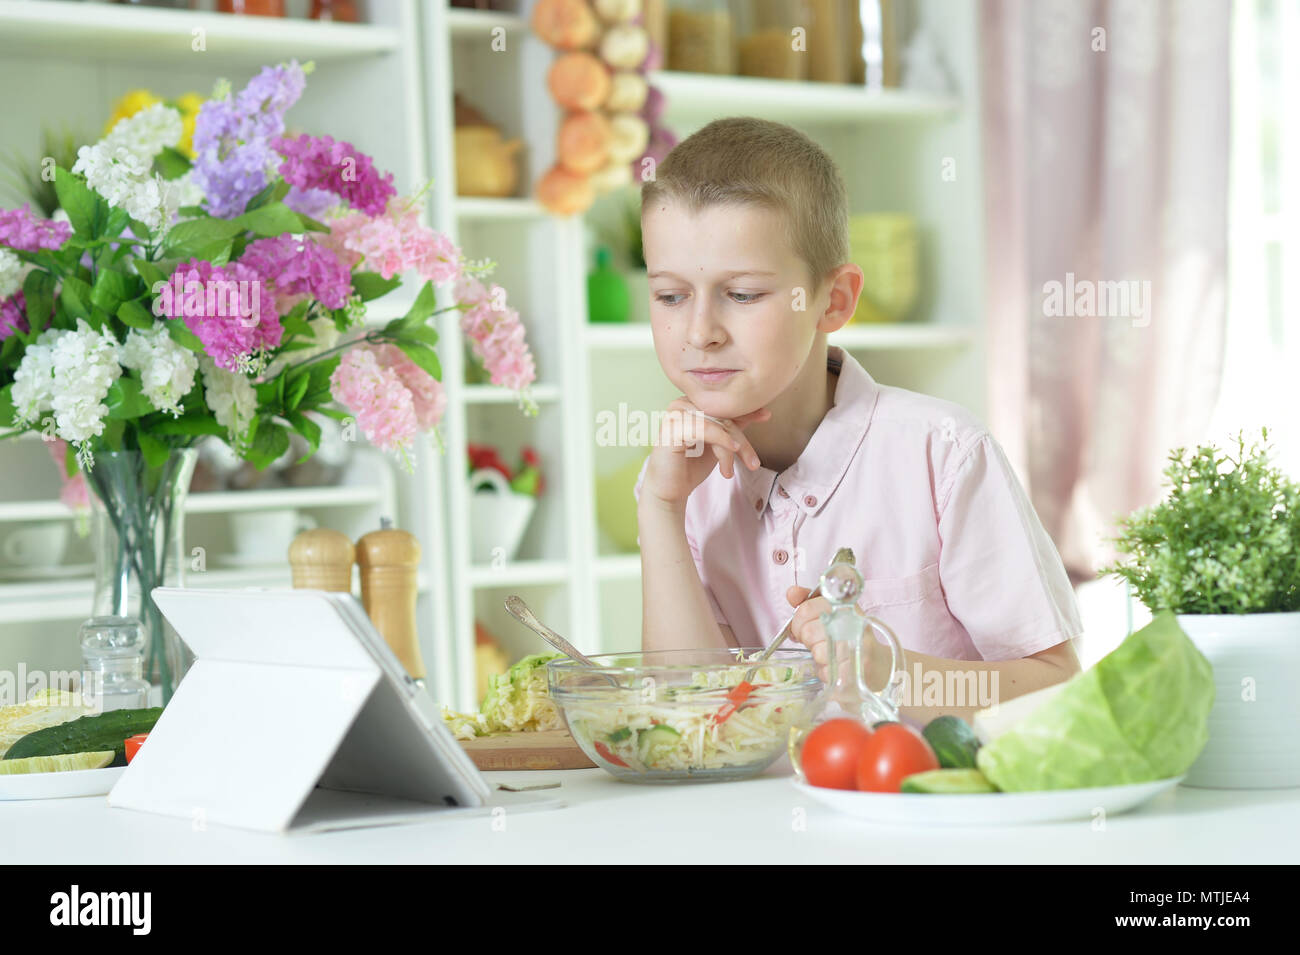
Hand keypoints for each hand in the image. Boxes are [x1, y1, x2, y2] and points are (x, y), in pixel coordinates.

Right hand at [639, 397, 771, 508]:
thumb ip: (735, 426)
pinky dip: (721, 440)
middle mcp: (682, 403)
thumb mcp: (719, 443)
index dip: (746, 411)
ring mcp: (675, 414)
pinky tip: (731, 452)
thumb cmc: (692, 465)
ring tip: (730, 471)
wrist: (670, 490)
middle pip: (723, 415)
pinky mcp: (672, 427)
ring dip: (731, 449)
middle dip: (742, 441)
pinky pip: (705, 428)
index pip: (724, 404)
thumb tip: (763, 411)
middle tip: (753, 463)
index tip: (766, 416)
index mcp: (692, 402)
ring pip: (717, 423)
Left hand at [786, 585, 892, 690]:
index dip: (798, 621)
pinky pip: (825, 671)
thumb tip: (792, 592)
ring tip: (831, 655)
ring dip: (818, 657)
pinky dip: (826, 672)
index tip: (803, 627)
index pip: (807, 608)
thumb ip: (810, 603)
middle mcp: (854, 624)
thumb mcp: (834, 615)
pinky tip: (837, 667)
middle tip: (818, 643)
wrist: (879, 666)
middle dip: (807, 640)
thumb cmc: (852, 638)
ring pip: (817, 652)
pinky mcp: (856, 671)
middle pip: (808, 631)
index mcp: (847, 606)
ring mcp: (857, 648)